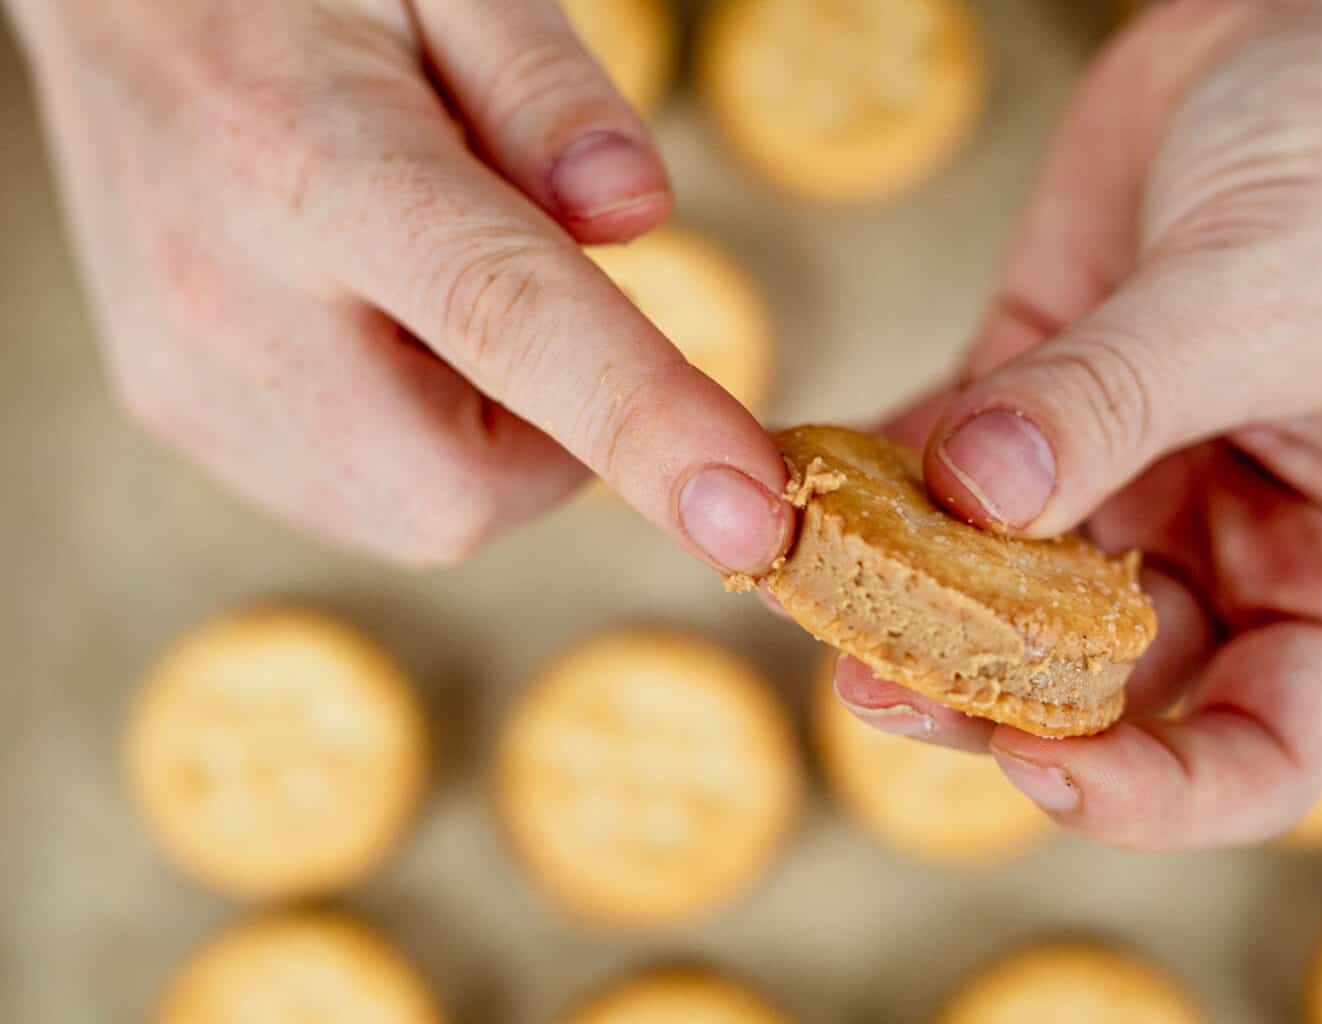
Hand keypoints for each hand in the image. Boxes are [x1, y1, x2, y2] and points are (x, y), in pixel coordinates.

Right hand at [7, 0, 791, 569]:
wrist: (114, 8)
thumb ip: (549, 92)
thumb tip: (634, 214)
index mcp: (317, 166)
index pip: (507, 317)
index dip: (645, 424)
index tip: (755, 509)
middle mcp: (231, 303)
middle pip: (461, 486)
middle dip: (556, 430)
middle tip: (530, 291)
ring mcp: (192, 380)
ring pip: (416, 511)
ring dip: (485, 431)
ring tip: (432, 286)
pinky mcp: (182, 414)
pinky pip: (356, 495)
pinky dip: (418, 439)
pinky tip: (379, 324)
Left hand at [834, 0, 1321, 848]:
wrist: (1313, 32)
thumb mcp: (1266, 292)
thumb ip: (1119, 400)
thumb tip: (974, 499)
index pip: (1260, 752)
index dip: (1156, 795)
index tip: (1044, 769)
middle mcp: (1223, 547)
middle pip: (1098, 684)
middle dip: (986, 695)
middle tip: (878, 678)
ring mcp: (1118, 480)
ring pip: (1000, 586)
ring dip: (904, 594)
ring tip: (815, 581)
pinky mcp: (1027, 404)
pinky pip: (937, 468)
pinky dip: (870, 481)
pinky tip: (804, 480)